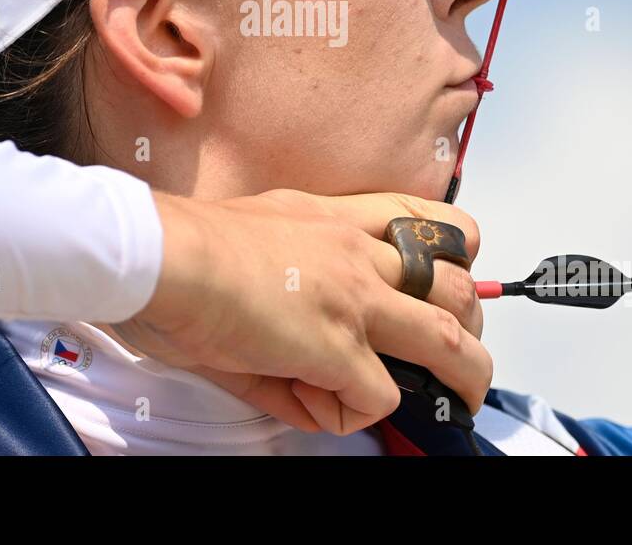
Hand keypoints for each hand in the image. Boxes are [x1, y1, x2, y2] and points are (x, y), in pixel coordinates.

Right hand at [112, 188, 489, 434]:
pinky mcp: (336, 347)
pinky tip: (321, 407)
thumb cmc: (184, 244)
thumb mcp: (251, 248)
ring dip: (462, 377)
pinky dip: (357, 413)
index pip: (423, 218)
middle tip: (463, 354)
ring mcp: (353, 300)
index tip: (453, 272)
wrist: (158, 252)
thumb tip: (302, 343)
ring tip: (458, 400)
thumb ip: (292, 290)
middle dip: (473, 324)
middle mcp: (356, 254)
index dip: (453, 249)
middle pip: (454, 285)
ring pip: (448, 339)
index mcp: (335, 219)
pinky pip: (378, 397)